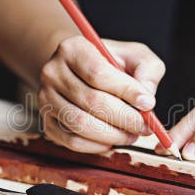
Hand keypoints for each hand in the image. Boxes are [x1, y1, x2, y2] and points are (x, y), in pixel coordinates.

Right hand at [38, 36, 165, 152]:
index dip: (126, 91)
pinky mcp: (47, 122)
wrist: (81, 73)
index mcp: (72, 49)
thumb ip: (147, 69)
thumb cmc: (112, 63)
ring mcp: (46, 99)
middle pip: (91, 101)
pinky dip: (97, 146)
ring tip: (132, 134)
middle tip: (146, 126)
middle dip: (125, 118)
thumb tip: (146, 95)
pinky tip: (113, 140)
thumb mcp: (134, 55)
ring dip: (113, 135)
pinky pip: (72, 141)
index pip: (98, 73)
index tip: (149, 103)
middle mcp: (53, 72)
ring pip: (81, 124)